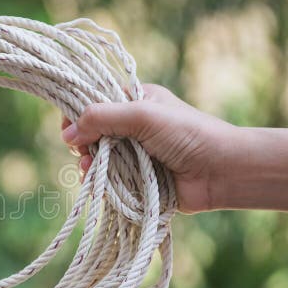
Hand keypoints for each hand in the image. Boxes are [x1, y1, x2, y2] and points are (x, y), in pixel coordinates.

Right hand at [61, 84, 236, 213]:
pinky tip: (96, 186)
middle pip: (92, 134)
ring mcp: (134, 155)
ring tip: (88, 170)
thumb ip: (102, 118)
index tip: (68, 129)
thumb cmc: (187, 134)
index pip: (94, 103)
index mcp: (135, 101)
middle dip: (82, 144)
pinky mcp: (137, 182)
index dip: (77, 114)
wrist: (221, 172)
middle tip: (84, 152)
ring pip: (98, 160)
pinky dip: (100, 185)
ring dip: (89, 166)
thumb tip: (65, 134)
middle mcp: (133, 127)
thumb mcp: (142, 115)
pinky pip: (110, 183)